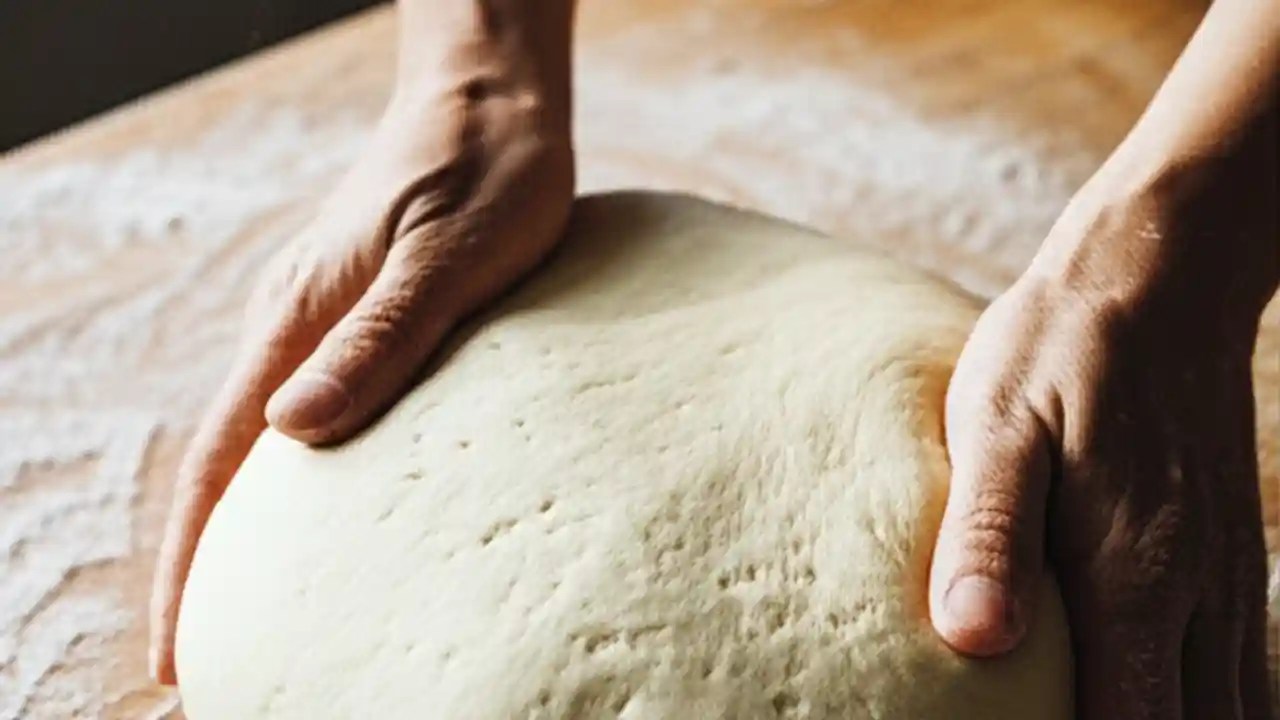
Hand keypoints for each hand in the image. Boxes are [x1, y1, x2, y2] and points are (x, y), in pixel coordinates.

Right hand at [148, 81, 573, 683]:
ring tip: (274, 610)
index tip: (176, 650)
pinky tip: (342, 510)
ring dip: (264, 527)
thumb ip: (378, 340)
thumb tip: (293, 433)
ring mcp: (327, 322)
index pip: (219, 462)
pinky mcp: (367, 317)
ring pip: (277, 443)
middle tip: (218, 656)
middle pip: (234, 466)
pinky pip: (325, 410)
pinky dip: (315, 476)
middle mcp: (297, 327)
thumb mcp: (443, 257)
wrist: (491, 98)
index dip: (192, 560)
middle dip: (216, 564)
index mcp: (297, 321)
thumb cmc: (483, 170)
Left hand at [928, 191, 1273, 717]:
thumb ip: (989, 534)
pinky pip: (1240, 668)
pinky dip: (1208, 705)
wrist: (1155, 279)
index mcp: (1136, 576)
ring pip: (1231, 708)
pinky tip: (1157, 699)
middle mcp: (1199, 594)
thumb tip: (971, 641)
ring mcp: (1227, 578)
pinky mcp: (1230, 557)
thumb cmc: (1058, 352)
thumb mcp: (998, 427)